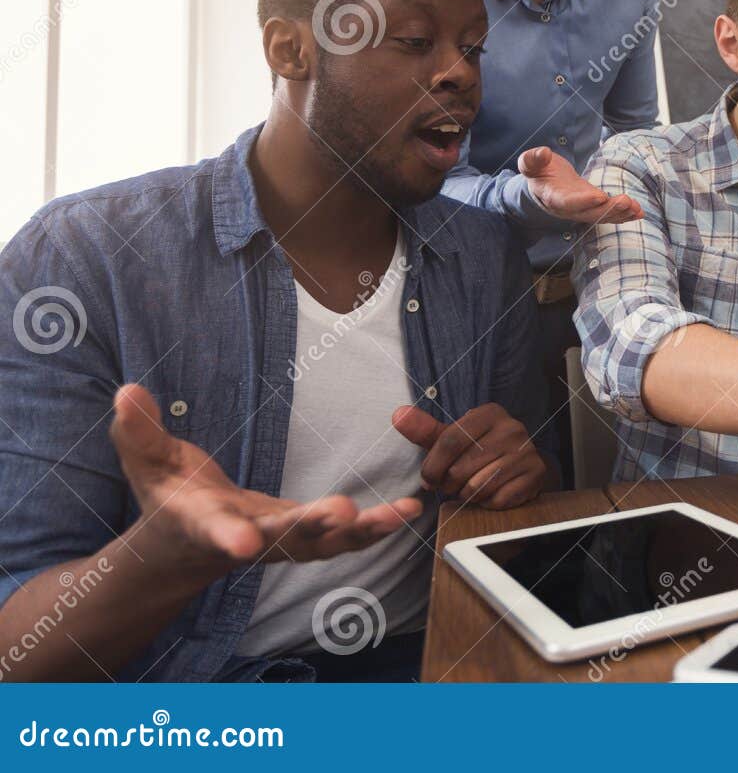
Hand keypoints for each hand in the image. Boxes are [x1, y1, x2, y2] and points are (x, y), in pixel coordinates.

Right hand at [110, 384, 420, 574]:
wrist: (183, 546)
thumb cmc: (167, 495)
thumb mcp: (145, 462)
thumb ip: (138, 430)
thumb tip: (127, 391)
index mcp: (200, 522)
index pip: (211, 529)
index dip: (224, 536)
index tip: (237, 543)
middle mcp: (246, 540)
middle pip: (280, 539)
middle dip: (309, 528)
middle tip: (341, 513)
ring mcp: (281, 544)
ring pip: (324, 544)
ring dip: (363, 532)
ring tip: (402, 514)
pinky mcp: (306, 539)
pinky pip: (345, 538)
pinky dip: (376, 528)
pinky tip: (411, 511)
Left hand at [392, 402, 548, 508]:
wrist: (521, 465)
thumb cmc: (479, 451)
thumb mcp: (452, 438)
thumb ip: (424, 430)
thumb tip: (398, 414)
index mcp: (490, 413)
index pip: (450, 440)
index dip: (433, 466)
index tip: (428, 479)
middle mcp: (512, 428)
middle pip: (461, 467)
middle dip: (449, 484)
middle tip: (451, 485)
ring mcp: (527, 451)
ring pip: (478, 486)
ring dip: (467, 495)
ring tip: (469, 489)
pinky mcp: (535, 474)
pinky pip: (497, 499)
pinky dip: (487, 503)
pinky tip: (489, 494)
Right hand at [519, 146, 642, 223]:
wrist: (544, 184)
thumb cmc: (539, 171)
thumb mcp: (530, 163)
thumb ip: (533, 159)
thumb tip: (543, 153)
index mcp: (553, 197)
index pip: (567, 202)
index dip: (582, 201)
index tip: (599, 196)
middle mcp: (569, 208)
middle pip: (589, 213)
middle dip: (608, 209)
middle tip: (626, 202)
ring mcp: (582, 211)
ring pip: (602, 216)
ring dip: (620, 213)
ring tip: (636, 208)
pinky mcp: (593, 208)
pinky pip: (608, 215)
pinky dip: (624, 215)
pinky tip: (639, 213)